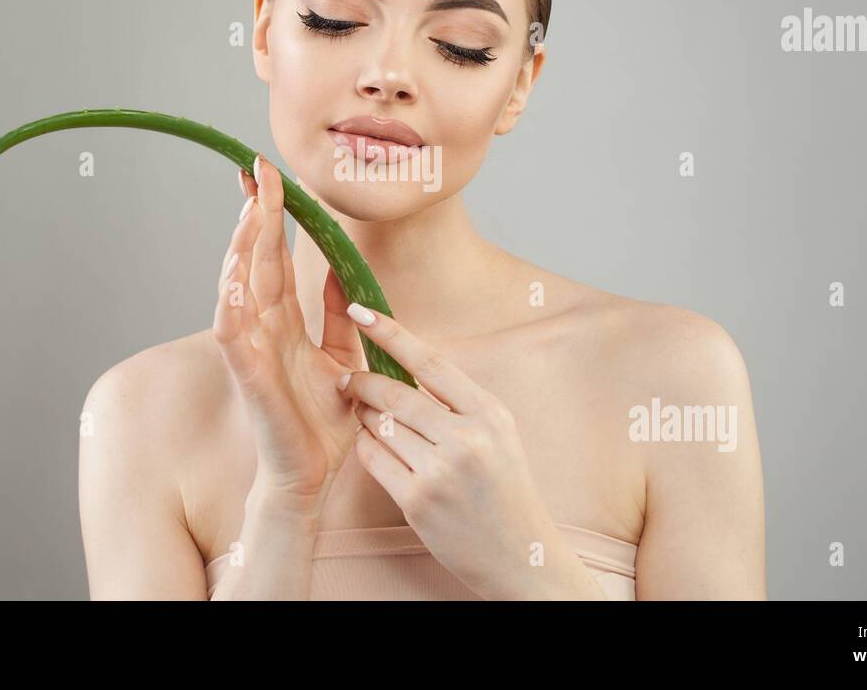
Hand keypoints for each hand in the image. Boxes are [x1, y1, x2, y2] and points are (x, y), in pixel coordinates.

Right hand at [212, 155, 363, 513]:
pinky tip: (233, 280)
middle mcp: (263, 330)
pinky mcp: (250, 379)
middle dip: (256, 214)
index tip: (271, 176)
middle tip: (257, 170)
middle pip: (255, 260)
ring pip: (239, 289)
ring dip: (242, 248)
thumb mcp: (342, 358)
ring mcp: (252, 352)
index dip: (272, 216)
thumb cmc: (321, 424)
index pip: (274, 258)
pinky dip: (230, 308)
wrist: (311, 477)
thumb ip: (339, 316)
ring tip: (250, 210)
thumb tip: (343, 271)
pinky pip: (233, 338)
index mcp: (285, 323)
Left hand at [337, 302, 566, 598]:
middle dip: (363, 381)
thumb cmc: (504, 489)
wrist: (518, 555)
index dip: (391, 333)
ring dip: (362, 415)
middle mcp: (467, 439)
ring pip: (379, 425)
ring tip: (363, 414)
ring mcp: (440, 472)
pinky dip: (364, 446)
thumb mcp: (497, 434)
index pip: (430, 361)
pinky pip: (372, 458)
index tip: (361, 312)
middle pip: (395, 393)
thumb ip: (457, 402)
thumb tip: (405, 363)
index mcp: (489, 414)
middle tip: (348, 378)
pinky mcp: (416, 501)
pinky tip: (369, 445)